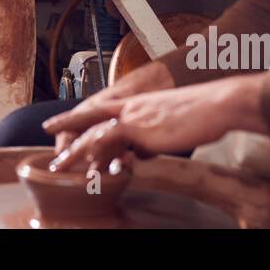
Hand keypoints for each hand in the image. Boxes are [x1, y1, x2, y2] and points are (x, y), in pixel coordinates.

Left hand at [47, 74, 268, 172]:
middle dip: (66, 131)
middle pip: (89, 118)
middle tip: (51, 145)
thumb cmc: (204, 114)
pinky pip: (111, 140)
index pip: (99, 109)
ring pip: (95, 133)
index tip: (58, 123)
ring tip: (60, 167)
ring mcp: (135, 117)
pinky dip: (97, 153)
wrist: (219, 103)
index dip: (77, 116)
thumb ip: (150, 137)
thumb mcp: (171, 126)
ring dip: (77, 152)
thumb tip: (139, 153)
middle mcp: (132, 107)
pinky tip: (89, 167)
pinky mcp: (142, 129)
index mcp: (137, 104)